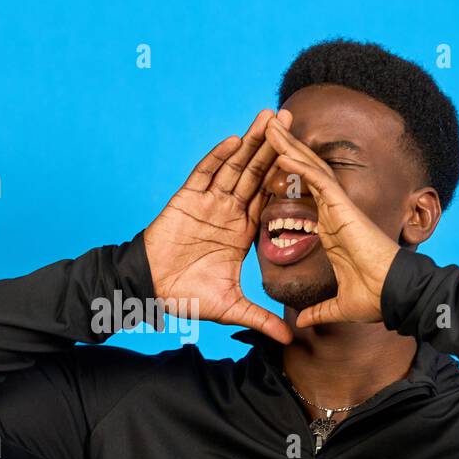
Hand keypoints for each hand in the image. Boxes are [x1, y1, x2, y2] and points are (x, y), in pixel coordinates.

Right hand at [143, 109, 292, 344]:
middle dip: (273, 145)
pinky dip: (217, 157)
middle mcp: (227, 211)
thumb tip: (289, 342)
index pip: (269, 198)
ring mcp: (207, 203)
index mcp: (241, 231)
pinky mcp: (185, 200)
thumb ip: (261, 319)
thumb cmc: (186, 296)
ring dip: (250, 142)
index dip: (286, 177)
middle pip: (255, 172)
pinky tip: (234, 140)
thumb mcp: (231, 308)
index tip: (308, 157)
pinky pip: (203, 174)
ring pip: (233, 166)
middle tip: (292, 117)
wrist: (150, 291)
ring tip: (268, 117)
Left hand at [263, 117, 400, 327]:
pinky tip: (281, 151)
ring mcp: (340, 208)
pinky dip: (300, 165)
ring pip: (311, 169)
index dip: (288, 181)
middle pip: (306, 174)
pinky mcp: (344, 209)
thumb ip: (319, 312)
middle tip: (265, 130)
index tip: (269, 168)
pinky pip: (319, 181)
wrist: (394, 298)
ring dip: (289, 146)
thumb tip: (303, 323)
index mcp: (332, 231)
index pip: (305, 198)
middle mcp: (334, 214)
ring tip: (268, 127)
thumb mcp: (338, 307)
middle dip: (286, 150)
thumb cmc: (375, 299)